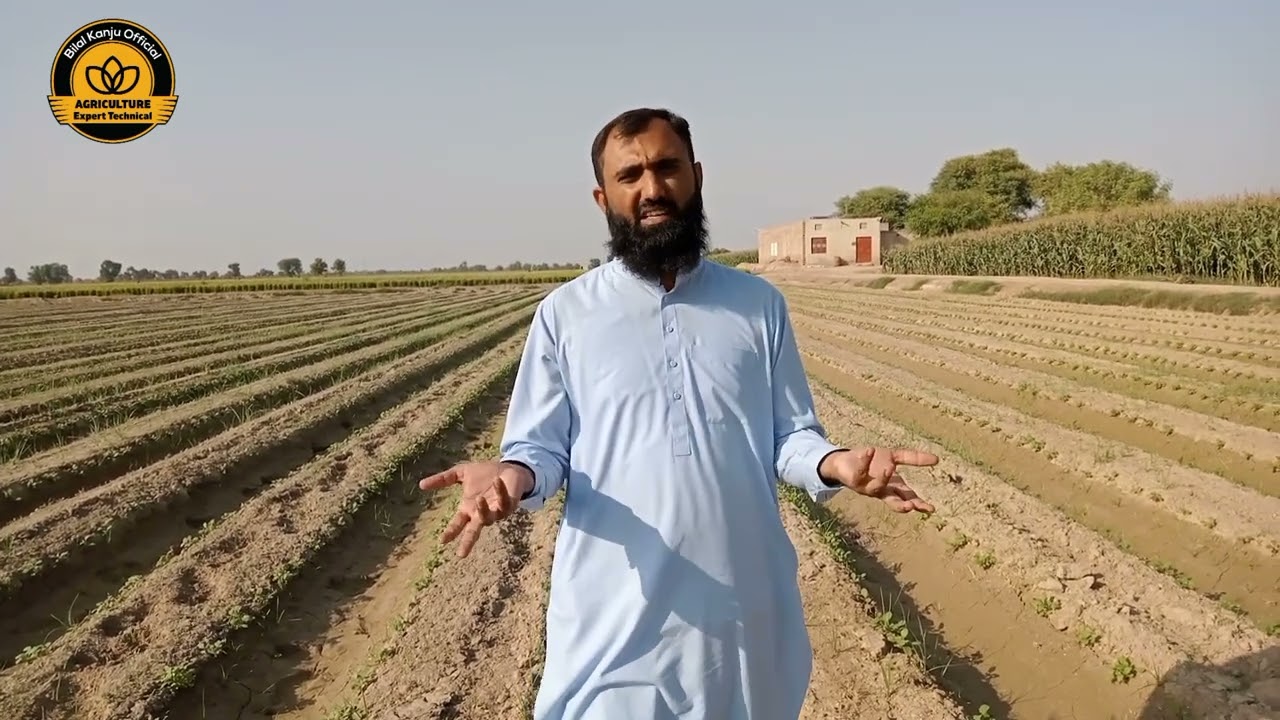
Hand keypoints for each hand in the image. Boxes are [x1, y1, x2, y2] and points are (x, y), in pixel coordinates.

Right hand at [418, 460, 532, 556]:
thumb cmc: (485, 474)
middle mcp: (481, 514)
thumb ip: (443, 479)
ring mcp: (496, 511)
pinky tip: (496, 481)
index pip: (458, 524)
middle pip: (473, 532)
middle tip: (461, 554)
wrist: (508, 468)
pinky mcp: (510, 504)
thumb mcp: (461, 473)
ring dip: (483, 510)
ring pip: (489, 518)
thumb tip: (421, 485)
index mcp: (469, 509)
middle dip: (467, 542)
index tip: (442, 541)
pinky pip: (504, 502)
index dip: (451, 532)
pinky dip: (500, 492)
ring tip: (478, 499)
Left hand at [820, 447, 936, 512]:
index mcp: (892, 487)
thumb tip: (937, 460)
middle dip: (902, 505)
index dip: (919, 504)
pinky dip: (865, 461)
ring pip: (876, 488)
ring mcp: (866, 486)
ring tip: (890, 467)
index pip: (908, 498)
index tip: (931, 509)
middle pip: (893, 502)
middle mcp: (880, 490)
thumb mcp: (894, 457)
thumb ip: (914, 458)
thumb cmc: (871, 462)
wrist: (845, 460)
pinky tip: (870, 450)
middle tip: (910, 506)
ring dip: (883, 478)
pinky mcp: (853, 479)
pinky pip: (860, 471)